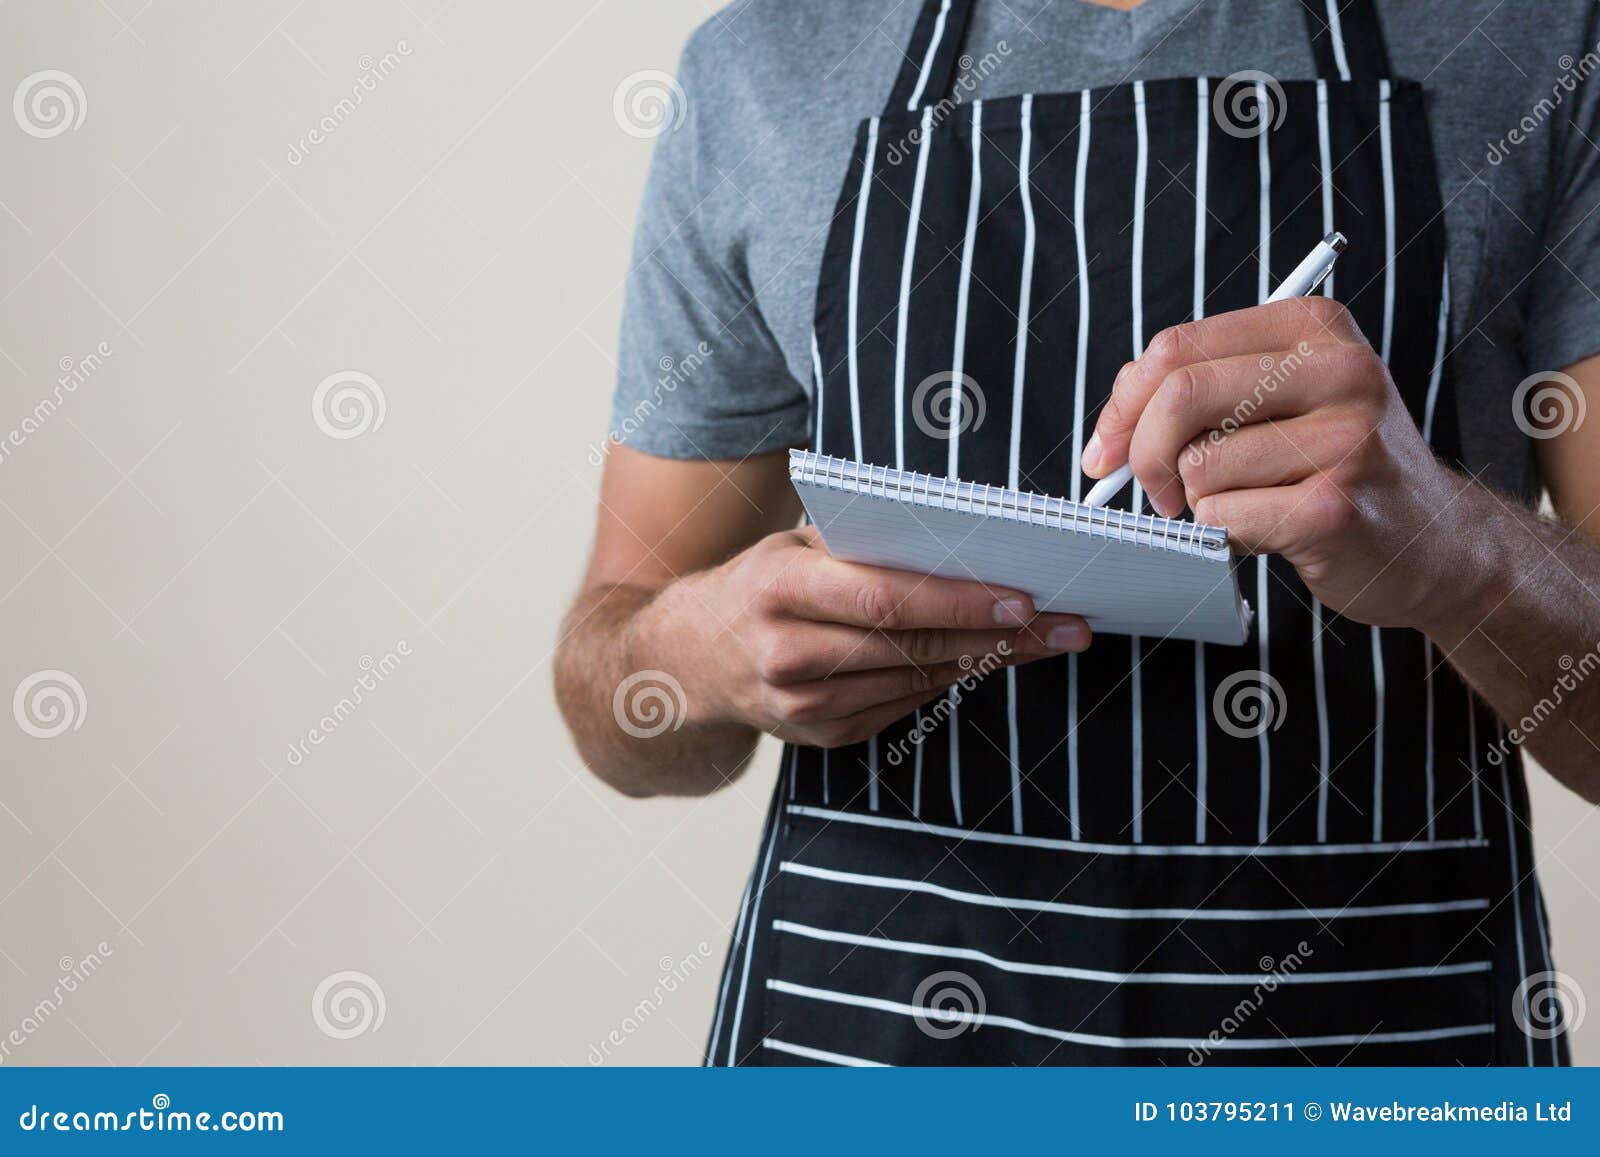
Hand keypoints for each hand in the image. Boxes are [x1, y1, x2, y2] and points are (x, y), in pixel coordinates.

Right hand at [641, 525, 1090, 747]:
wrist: (681, 664)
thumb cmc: (750, 587)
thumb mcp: (789, 547)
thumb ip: (859, 545)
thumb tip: (958, 539)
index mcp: (778, 589)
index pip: (886, 599)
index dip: (960, 603)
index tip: (1025, 599)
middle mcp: (787, 654)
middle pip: (912, 647)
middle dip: (999, 638)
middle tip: (1068, 625)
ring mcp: (803, 708)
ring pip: (917, 681)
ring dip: (989, 662)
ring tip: (1049, 641)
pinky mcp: (820, 738)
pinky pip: (903, 706)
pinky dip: (950, 681)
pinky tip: (990, 661)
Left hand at [1080, 297, 1473, 628]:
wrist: (1434, 543)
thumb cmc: (1339, 469)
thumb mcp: (1281, 400)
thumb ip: (1203, 388)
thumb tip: (1116, 417)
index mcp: (1312, 326)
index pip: (1177, 348)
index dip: (1123, 404)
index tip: (1104, 448)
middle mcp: (1339, 369)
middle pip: (1180, 395)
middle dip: (1144, 453)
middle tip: (1153, 490)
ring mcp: (1346, 437)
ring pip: (1200, 465)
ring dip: (1200, 501)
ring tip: (1252, 503)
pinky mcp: (1336, 506)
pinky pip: (1226, 516)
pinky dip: (1228, 533)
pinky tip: (1273, 529)